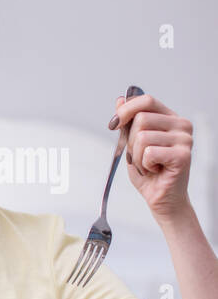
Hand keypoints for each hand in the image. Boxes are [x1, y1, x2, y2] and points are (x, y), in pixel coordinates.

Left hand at [110, 93, 193, 220]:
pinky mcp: (183, 155)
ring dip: (137, 156)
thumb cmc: (149, 171)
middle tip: (141, 157)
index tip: (113, 124)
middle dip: (130, 142)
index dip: (125, 110)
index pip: (146, 101)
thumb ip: (128, 122)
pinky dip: (144, 165)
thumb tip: (120, 100)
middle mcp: (181, 125)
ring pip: (142, 137)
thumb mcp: (132, 143)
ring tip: (149, 165)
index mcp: (170, 118)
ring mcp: (185, 139)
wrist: (161, 198)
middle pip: (141, 119)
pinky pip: (149, 153)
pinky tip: (155, 170)